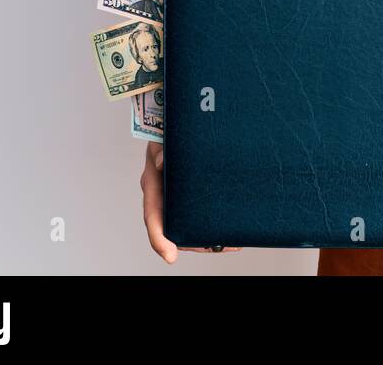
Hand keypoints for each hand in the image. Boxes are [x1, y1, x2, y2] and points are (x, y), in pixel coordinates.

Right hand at [141, 142, 241, 262]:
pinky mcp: (189, 195)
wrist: (172, 127)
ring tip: (230, 243)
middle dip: (194, 243)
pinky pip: (197, 216)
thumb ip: (160, 149)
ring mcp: (175, 198)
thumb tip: (162, 163)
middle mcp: (162, 196)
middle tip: (218, 247)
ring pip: (187, 226)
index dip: (159, 240)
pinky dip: (210, 225)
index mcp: (153, 185)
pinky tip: (228, 230)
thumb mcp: (160, 138)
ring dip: (205, 238)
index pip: (153, 218)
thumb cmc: (165, 133)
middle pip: (173, 230)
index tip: (170, 256)